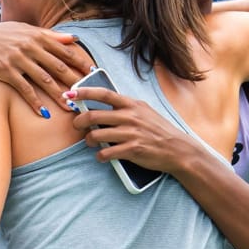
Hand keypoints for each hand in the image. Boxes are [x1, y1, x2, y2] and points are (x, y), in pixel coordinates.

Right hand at [0, 21, 89, 114]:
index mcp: (37, 35)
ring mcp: (18, 59)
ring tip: (71, 108)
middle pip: (59, 67)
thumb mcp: (23, 30)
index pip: (66, 50)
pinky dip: (35, 102)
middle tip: (88, 95)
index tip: (95, 74)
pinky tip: (44, 113)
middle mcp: (30, 46)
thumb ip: (49, 35)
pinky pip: (24, 89)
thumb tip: (72, 38)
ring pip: (45, 80)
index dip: (82, 63)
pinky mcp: (5, 71)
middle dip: (75, 82)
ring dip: (59, 96)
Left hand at [65, 86, 198, 173]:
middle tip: (76, 125)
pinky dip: (100, 156)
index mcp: (132, 105)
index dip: (84, 92)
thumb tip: (104, 106)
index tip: (70, 94)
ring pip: (96, 135)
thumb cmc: (160, 130)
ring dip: (89, 140)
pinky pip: (106, 153)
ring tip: (91, 142)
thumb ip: (126, 107)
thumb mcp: (145, 111)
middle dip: (79, 121)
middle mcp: (130, 117)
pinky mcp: (132, 150)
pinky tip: (102, 156)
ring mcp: (131, 134)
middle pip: (93, 116)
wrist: (178, 149)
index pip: (104, 94)